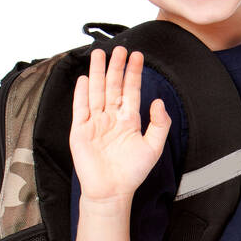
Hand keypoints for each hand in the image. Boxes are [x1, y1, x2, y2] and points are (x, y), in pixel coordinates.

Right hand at [69, 45, 170, 202]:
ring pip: (97, 92)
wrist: (112, 191)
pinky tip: (86, 79)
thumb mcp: (153, 147)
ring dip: (98, 73)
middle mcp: (111, 118)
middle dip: (116, 67)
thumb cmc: (132, 173)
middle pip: (113, 87)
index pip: (130, 91)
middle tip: (119, 49)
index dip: (133, 73)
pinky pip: (81, 108)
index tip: (137, 56)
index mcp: (128, 120)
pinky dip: (82, 94)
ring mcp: (95, 123)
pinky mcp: (80, 131)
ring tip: (100, 54)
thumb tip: (158, 101)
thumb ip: (159, 124)